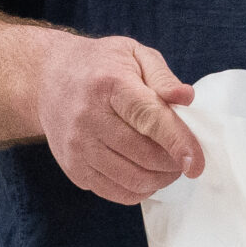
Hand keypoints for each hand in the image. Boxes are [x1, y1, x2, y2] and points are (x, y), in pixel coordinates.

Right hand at [36, 35, 202, 204]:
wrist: (49, 80)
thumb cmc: (101, 66)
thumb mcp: (133, 54)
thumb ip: (162, 77)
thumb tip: (187, 98)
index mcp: (109, 84)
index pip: (147, 117)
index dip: (176, 141)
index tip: (196, 162)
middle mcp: (89, 117)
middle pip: (143, 154)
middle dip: (173, 162)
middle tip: (185, 157)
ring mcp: (78, 146)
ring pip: (131, 179)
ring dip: (161, 179)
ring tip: (169, 166)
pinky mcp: (73, 168)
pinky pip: (115, 192)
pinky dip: (140, 190)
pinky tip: (148, 175)